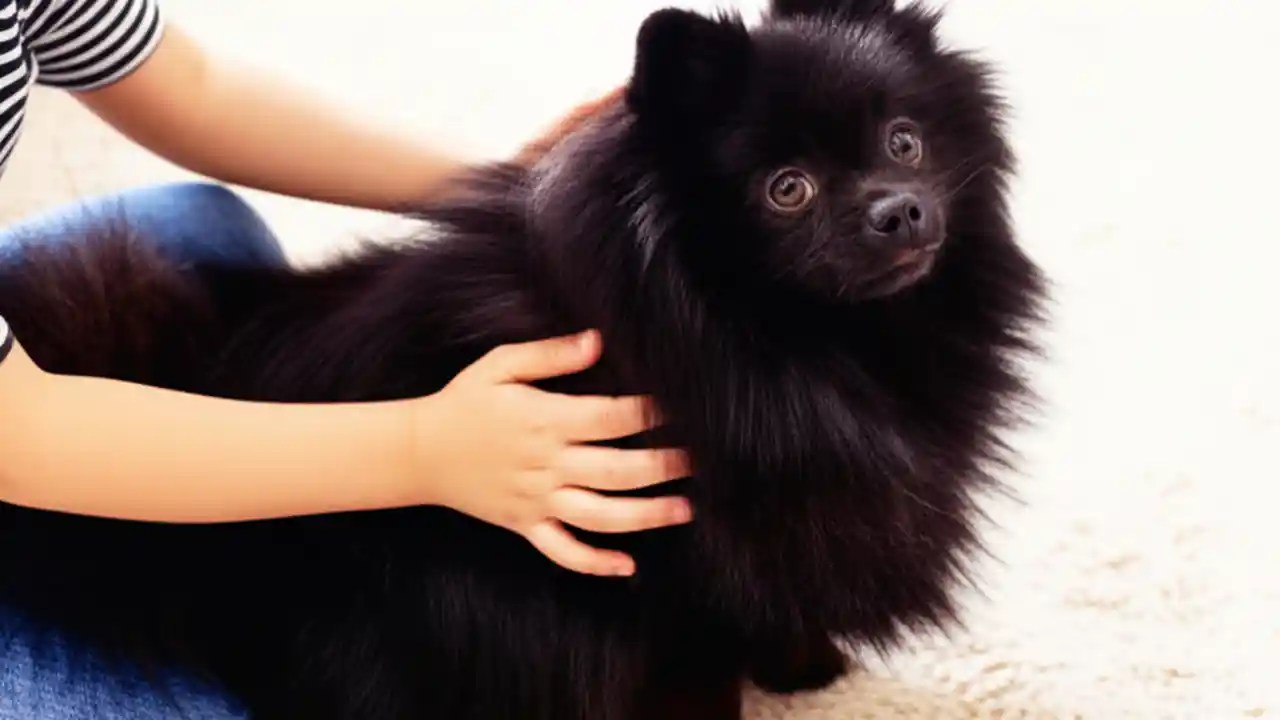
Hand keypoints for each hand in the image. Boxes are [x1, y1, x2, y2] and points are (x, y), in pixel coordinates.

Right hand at [414, 330, 692, 576]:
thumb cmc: (463, 402)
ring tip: (685, 509)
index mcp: (544, 420)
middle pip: (617, 469)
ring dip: (646, 515)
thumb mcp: (500, 365)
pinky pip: (562, 552)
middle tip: (701, 460)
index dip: (650, 413)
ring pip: (601, 515)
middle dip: (664, 465)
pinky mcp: (525, 525)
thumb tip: (596, 340)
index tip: (683, 407)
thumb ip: (550, 354)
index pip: (611, 417)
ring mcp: (537, 500)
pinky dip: (594, 563)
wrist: (417, 451)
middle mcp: (546, 464)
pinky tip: (627, 566)